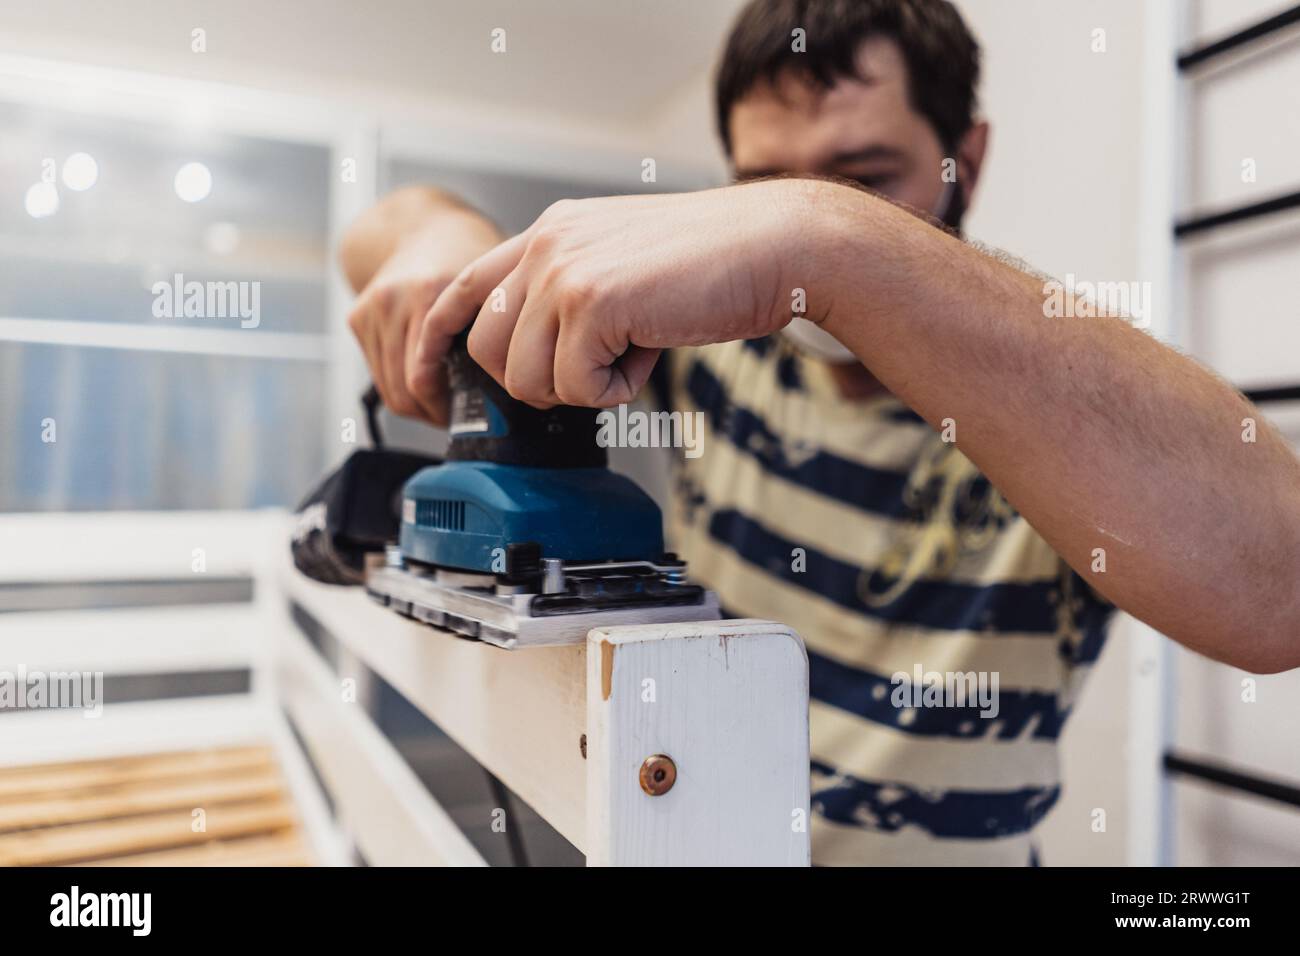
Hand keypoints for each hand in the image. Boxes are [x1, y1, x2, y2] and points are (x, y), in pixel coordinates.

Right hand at [347, 208, 501, 422]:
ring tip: (446, 404)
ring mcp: (371, 310)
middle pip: (404, 390)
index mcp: (430, 292)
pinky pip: (378, 374)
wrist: (425, 228)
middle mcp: (393, 300)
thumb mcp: (492, 286)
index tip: (471, 417)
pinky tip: (427, 382)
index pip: (423, 377)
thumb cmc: (467, 260)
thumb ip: (496, 331)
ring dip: (418, 406)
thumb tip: (513, 385)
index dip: (447, 408)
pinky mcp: (357, 318)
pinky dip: (400, 387)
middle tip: (462, 418)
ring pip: (389, 390)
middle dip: (434, 413)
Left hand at [415, 181, 809, 407]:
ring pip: (526, 377)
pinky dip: (615, 391)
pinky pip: (574, 387)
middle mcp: (546, 244)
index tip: (430, 380)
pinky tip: (649, 355)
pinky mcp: (592, 302)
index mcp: (549, 232)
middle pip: (486, 349)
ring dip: (581, 387)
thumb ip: (571, 296)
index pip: (462, 289)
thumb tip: (540, 360)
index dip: (437, 340)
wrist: (773, 246)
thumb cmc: (715, 262)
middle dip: (536, 381)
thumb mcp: (623, 264)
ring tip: (632, 355)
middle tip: (596, 369)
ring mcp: (563, 271)